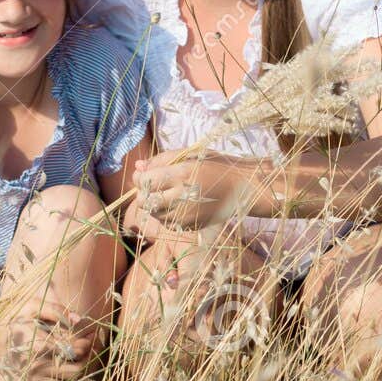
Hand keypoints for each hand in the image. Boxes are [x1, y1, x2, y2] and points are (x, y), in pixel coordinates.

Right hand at [0, 301, 95, 380]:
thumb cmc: (11, 316)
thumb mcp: (32, 306)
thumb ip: (57, 311)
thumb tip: (78, 319)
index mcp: (42, 343)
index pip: (76, 349)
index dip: (88, 343)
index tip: (90, 337)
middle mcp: (37, 364)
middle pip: (74, 370)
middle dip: (87, 361)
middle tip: (89, 353)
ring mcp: (29, 378)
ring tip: (80, 375)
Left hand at [132, 150, 256, 231]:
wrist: (244, 187)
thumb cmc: (216, 166)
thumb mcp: (190, 155)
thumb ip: (162, 160)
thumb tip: (137, 167)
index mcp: (182, 173)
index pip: (145, 180)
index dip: (140, 178)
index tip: (145, 175)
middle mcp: (183, 195)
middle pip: (145, 201)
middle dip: (144, 194)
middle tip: (154, 188)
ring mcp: (188, 214)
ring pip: (154, 215)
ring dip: (154, 206)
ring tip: (167, 196)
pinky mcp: (192, 226)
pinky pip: (168, 224)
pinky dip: (166, 216)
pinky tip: (177, 206)